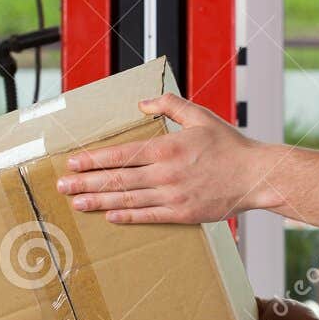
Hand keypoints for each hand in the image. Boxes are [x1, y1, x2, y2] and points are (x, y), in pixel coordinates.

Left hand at [57, 94, 272, 223]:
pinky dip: (127, 217)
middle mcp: (166, 173)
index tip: (73, 163)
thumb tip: (143, 103)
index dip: (93, 160)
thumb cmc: (230, 146)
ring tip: (77, 203)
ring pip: (128, 199)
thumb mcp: (200, 115)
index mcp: (167, 148)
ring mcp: (173, 196)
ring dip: (99, 202)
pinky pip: (148, 216)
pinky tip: (109, 216)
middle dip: (86, 182)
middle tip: (62, 186)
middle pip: (117, 179)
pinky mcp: (183, 213)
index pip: (121, 155)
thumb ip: (169, 105)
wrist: (256, 176)